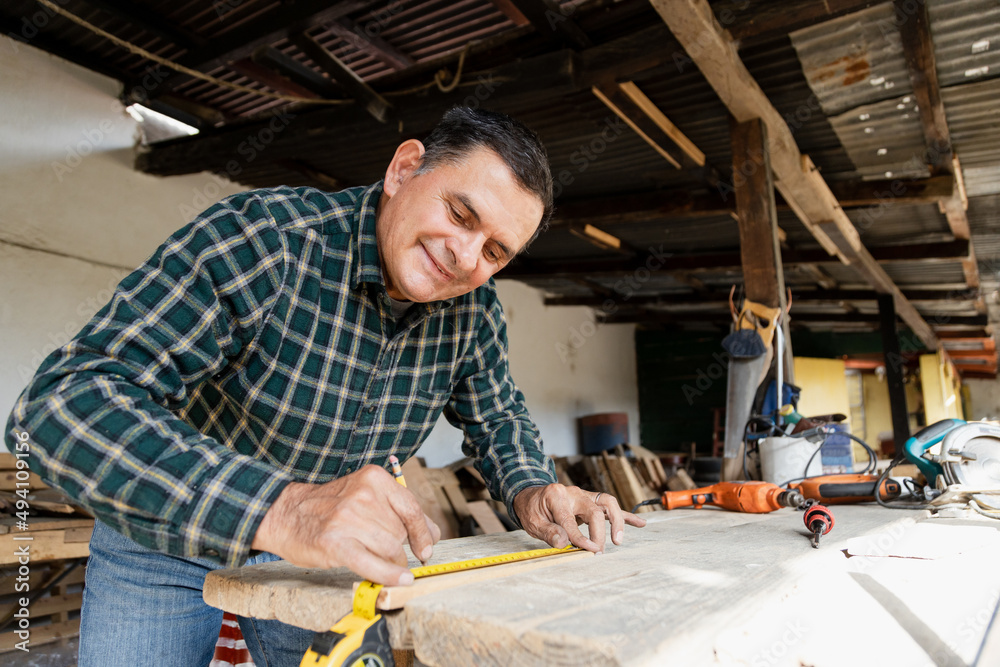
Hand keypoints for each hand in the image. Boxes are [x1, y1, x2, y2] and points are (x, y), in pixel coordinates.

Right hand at [252, 465, 441, 585]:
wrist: (286, 513)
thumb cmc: (331, 507)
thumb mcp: (365, 493)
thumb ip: (398, 509)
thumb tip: (433, 534)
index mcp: (375, 479)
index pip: (412, 509)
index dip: (424, 533)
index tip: (426, 548)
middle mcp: (363, 496)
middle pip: (401, 533)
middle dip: (398, 548)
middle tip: (381, 548)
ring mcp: (349, 519)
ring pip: (390, 550)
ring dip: (391, 562)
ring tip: (376, 560)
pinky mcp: (336, 544)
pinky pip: (372, 564)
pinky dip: (389, 575)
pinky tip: (401, 580)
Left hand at [512, 484, 645, 553]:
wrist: (530, 496)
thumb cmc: (532, 510)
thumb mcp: (533, 522)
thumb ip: (548, 532)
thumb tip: (564, 543)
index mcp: (556, 496)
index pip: (571, 519)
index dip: (580, 538)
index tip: (590, 552)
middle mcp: (573, 492)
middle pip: (595, 509)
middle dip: (600, 533)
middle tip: (599, 552)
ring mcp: (584, 496)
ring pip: (607, 502)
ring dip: (617, 521)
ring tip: (618, 540)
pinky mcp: (590, 501)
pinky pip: (610, 507)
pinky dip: (625, 516)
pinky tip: (640, 523)